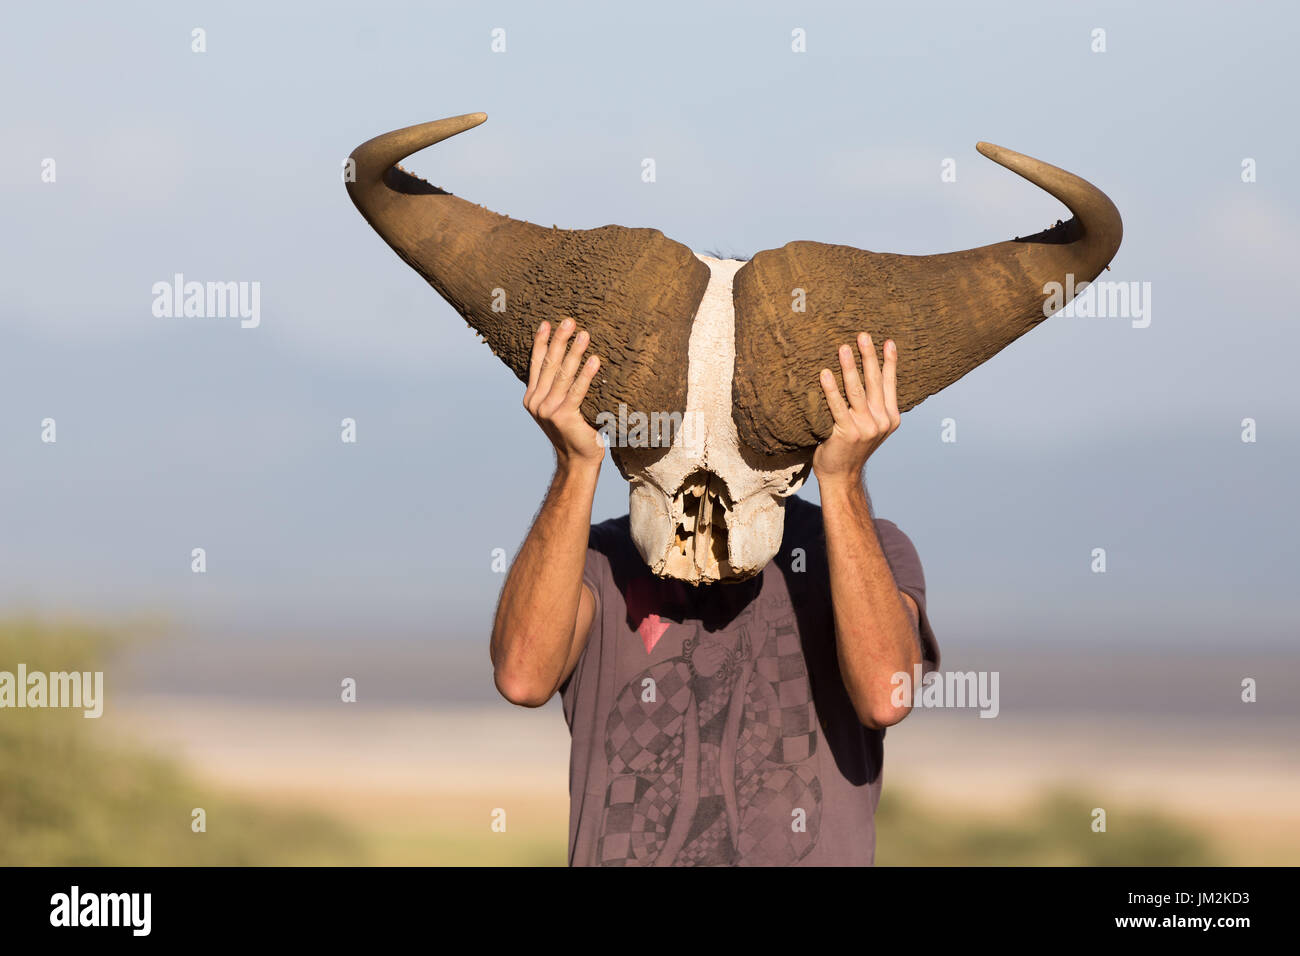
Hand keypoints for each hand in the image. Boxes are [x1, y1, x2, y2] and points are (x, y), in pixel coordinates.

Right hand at [522, 318, 603, 470]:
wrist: (577, 460)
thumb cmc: (574, 431)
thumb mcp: (559, 406)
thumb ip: (558, 388)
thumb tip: (571, 359)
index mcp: (532, 397)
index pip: (536, 363)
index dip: (541, 342)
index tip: (547, 323)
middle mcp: (536, 402)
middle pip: (549, 364)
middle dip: (559, 340)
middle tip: (569, 320)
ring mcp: (547, 410)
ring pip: (563, 374)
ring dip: (574, 352)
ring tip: (584, 334)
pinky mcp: (562, 416)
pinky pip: (577, 391)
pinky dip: (586, 375)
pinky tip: (595, 360)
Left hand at [812, 333, 899, 485]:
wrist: (842, 476)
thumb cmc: (851, 447)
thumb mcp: (869, 426)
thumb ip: (872, 407)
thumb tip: (864, 376)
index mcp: (890, 417)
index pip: (890, 384)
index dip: (889, 362)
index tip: (888, 341)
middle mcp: (881, 421)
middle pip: (875, 382)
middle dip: (869, 356)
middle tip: (862, 335)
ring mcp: (865, 428)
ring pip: (857, 391)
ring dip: (850, 367)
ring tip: (843, 348)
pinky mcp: (847, 433)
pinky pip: (837, 406)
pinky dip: (831, 389)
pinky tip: (825, 374)